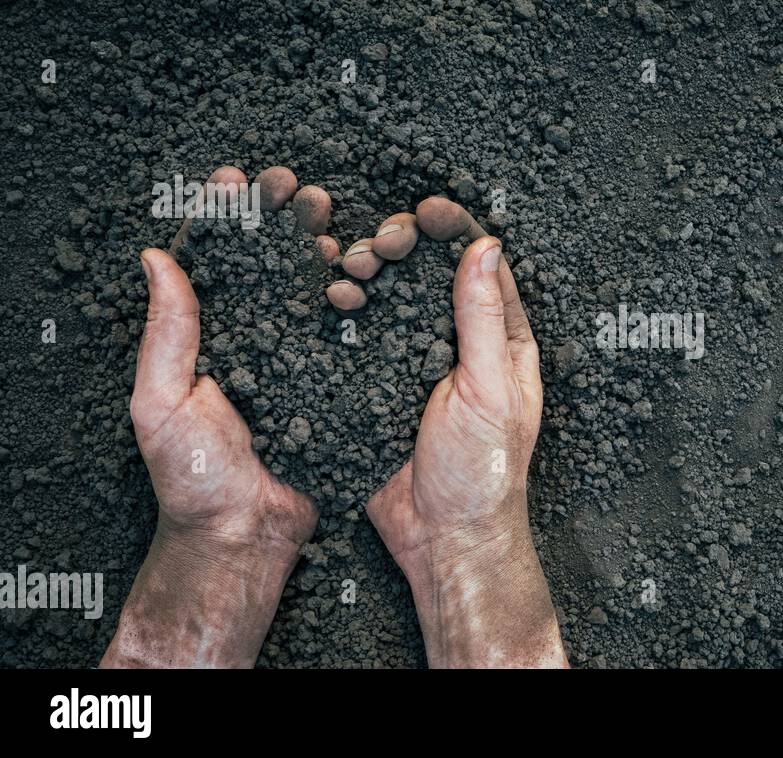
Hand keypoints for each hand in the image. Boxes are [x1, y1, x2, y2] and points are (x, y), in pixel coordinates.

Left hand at [103, 166, 321, 667]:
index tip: (241, 180)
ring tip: (332, 218)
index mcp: (207, 341)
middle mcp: (253, 343)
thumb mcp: (163, 402)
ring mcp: (295, 361)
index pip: (213, 263)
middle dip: (283, 219)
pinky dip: (353, 297)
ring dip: (320, 247)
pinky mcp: (332, 383)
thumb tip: (157, 262)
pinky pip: (344, 333)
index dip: (227, 218)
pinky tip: (360, 272)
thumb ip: (167, 334)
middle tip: (300, 189)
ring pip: (309, 289)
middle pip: (268, 265)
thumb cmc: (196, 479)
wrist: (249, 532)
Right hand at [365, 201, 565, 667]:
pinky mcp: (377, 382)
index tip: (426, 207)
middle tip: (379, 242)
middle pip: (428, 273)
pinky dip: (344, 308)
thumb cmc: (483, 470)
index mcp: (500, 341)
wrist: (441, 535)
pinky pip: (360, 333)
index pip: (480, 267)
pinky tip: (328, 293)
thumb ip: (483, 320)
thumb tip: (487, 249)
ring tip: (349, 265)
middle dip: (402, 246)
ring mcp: (414, 361)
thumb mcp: (489, 389)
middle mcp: (457, 343)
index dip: (455, 230)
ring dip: (368, 272)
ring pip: (390, 297)